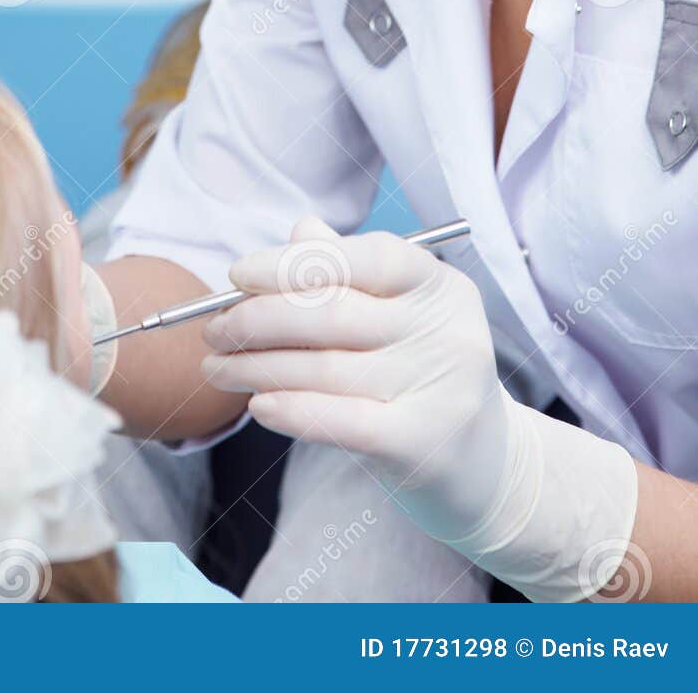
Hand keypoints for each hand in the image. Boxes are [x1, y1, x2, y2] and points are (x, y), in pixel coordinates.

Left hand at [201, 217, 639, 601]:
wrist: (490, 472)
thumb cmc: (426, 380)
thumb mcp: (402, 318)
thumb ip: (350, 273)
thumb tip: (298, 231)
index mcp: (439, 286)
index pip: (362, 257)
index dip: (291, 263)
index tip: (237, 276)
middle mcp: (446, 331)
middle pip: (331, 313)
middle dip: (257, 318)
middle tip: (213, 330)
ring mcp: (440, 388)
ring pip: (323, 368)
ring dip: (254, 367)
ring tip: (216, 369)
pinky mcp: (423, 445)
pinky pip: (340, 420)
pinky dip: (291, 409)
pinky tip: (258, 406)